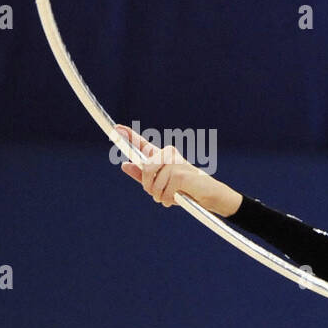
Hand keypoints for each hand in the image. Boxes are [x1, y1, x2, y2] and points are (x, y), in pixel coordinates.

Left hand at [116, 125, 240, 215]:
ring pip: (152, 183)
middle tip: (159, 194)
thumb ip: (142, 175)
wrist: (211, 197)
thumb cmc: (187, 191)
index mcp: (163, 156)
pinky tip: (179, 198)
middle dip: (149, 186)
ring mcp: (175, 162)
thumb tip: (124, 164)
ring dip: (160, 196)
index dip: (129, 136)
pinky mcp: (180, 174)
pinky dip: (169, 199)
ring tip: (173, 197)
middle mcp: (169, 154)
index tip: (117, 128)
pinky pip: (163, 190)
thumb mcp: (161, 185)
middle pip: (145, 169)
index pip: (144, 145)